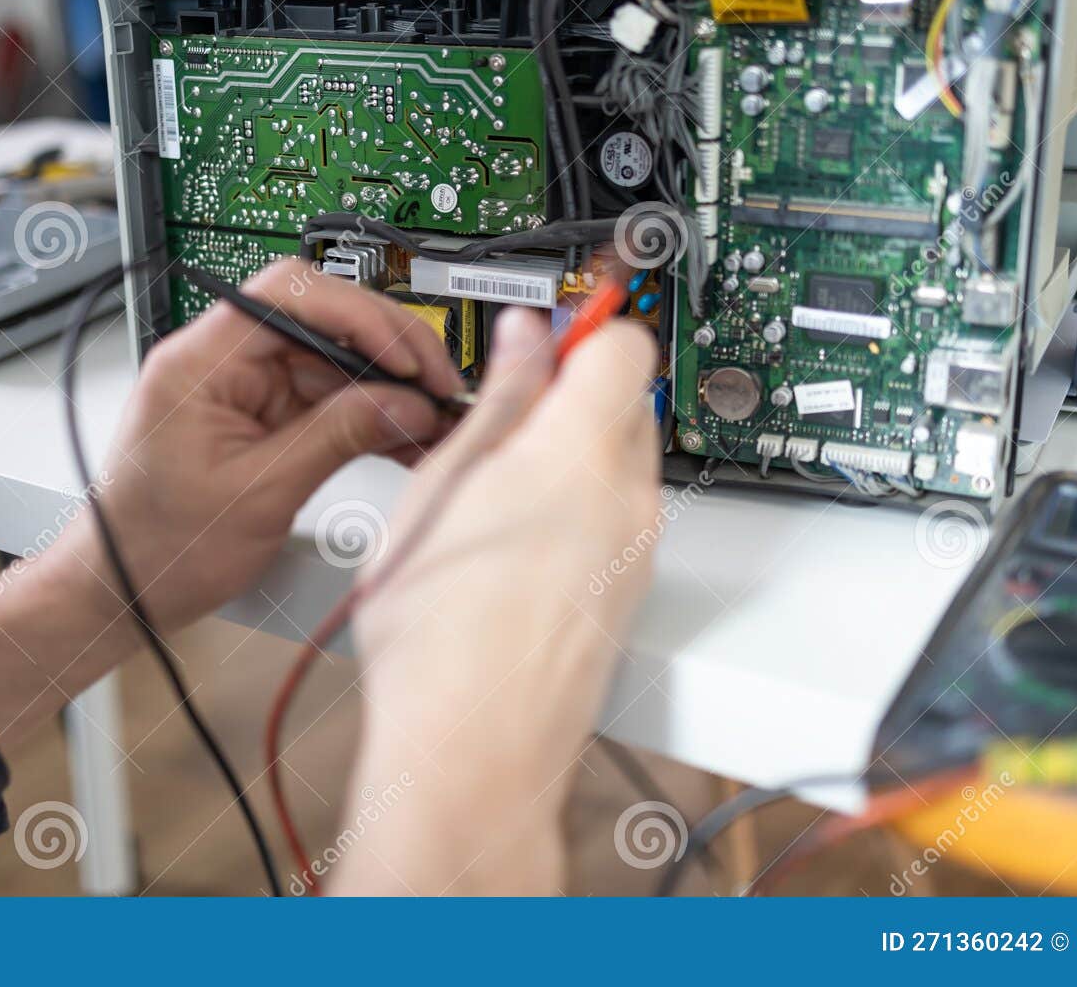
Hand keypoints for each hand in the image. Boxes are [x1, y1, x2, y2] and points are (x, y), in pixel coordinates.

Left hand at [68, 258, 466, 629]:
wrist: (125, 590)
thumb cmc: (160, 548)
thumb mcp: (259, 494)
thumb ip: (336, 438)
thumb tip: (404, 403)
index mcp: (199, 362)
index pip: (288, 295)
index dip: (358, 315)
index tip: (405, 357)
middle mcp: (222, 361)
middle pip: (322, 319)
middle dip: (389, 350)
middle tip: (439, 388)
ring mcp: (245, 387)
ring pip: (336, 361)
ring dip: (390, 389)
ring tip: (436, 423)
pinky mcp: (264, 415)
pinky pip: (329, 398)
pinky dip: (371, 417)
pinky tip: (409, 439)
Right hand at [332, 307, 661, 893]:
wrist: (472, 752)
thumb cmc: (438, 640)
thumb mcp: (440, 489)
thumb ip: (496, 399)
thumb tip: (523, 339)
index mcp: (580, 454)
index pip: (624, 341)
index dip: (583, 324)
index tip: (546, 327)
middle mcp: (629, 499)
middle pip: (627, 398)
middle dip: (569, 391)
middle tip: (498, 415)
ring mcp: (637, 550)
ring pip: (622, 458)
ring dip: (571, 450)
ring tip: (491, 492)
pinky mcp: (631, 590)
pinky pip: (617, 515)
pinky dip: (577, 506)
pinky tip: (511, 543)